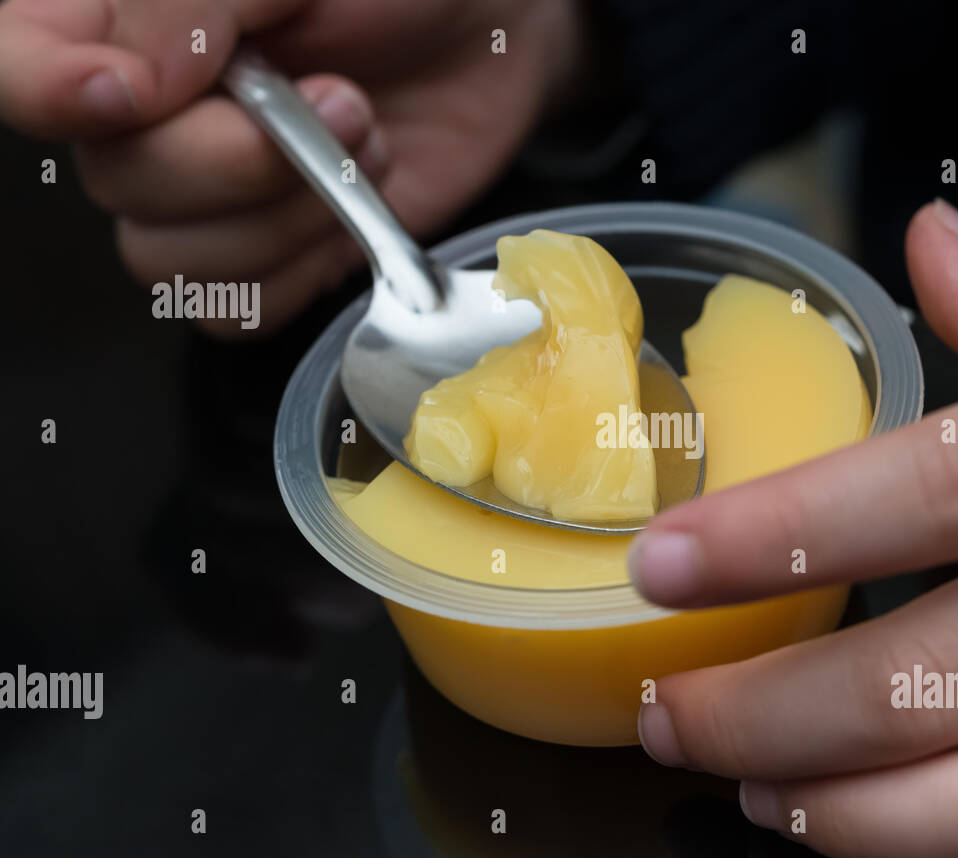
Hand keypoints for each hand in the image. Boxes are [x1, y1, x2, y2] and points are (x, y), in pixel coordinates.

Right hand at [0, 0, 584, 333]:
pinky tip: (357, 207)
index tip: (130, 96)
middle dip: (241, 160)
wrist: (493, 33)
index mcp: (122, 25)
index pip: (18, 71)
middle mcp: (151, 115)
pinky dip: (307, 268)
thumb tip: (121, 86)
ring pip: (176, 263)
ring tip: (363, 143)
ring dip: (288, 215)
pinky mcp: (278, 253)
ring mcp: (214, 194)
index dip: (48, 95)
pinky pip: (242, 310)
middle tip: (338, 99)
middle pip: (120, 185)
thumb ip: (184, 3)